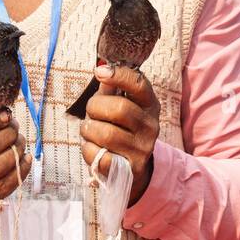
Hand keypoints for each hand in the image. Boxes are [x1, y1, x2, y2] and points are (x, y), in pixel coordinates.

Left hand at [78, 64, 160, 205]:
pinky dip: (88, 150)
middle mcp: (151, 126)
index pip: (139, 85)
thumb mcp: (121, 108)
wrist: (134, 169)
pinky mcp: (130, 169)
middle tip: (91, 112)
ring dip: (88, 130)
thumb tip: (102, 70)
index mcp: (149, 105)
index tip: (99, 72)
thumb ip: (111, 91)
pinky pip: (99, 155)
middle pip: (120, 109)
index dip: (119, 75)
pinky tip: (93, 148)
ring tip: (90, 131)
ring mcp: (142, 149)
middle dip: (95, 107)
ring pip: (106, 133)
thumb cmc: (122, 131)